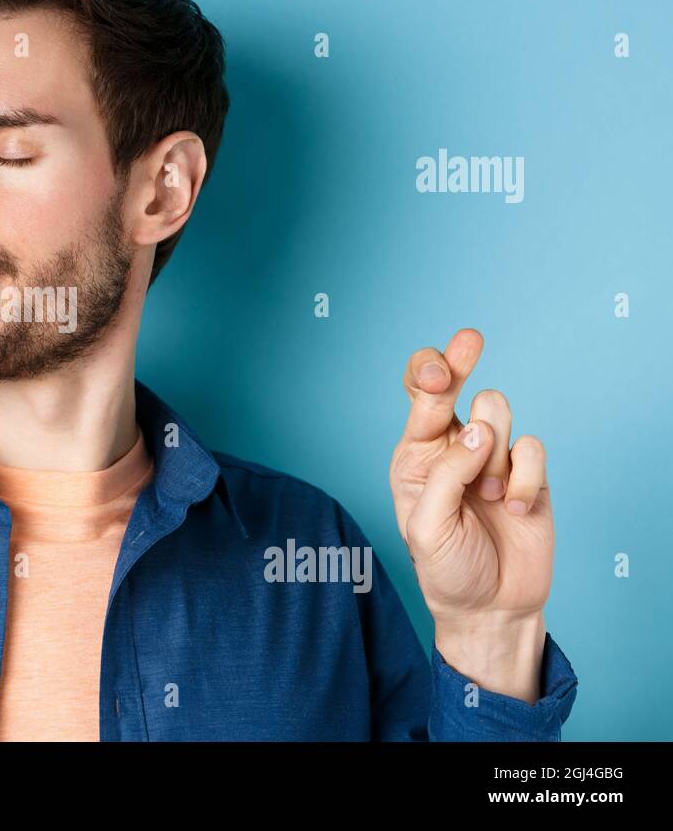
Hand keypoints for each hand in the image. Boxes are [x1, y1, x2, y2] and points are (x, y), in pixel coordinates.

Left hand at [389, 328, 552, 700]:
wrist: (491, 606)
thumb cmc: (446, 568)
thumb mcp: (427, 528)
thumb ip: (446, 477)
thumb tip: (479, 433)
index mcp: (415, 454)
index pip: (418, 398)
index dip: (428, 374)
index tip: (439, 374)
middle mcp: (451, 446)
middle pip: (456, 384)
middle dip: (459, 360)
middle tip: (470, 341)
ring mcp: (492, 456)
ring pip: (497, 410)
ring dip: (494, 451)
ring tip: (488, 494)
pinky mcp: (529, 472)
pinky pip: (532, 448)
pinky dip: (525, 479)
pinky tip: (515, 508)